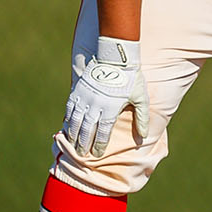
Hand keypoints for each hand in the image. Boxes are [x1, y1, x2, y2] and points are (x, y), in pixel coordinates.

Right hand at [62, 36, 149, 157]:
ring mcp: (84, 98)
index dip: (99, 145)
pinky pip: (69, 109)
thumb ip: (142, 118)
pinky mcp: (77, 90)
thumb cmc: (131, 78)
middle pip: (86, 130)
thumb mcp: (140, 98)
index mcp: (110, 109)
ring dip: (73, 135)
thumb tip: (144, 136)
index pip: (102, 133)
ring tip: (72, 145)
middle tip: (82, 155)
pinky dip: (67, 120)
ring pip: (75, 121)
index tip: (97, 154)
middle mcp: (95, 106)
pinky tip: (66, 127)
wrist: (115, 57)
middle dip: (84, 144)